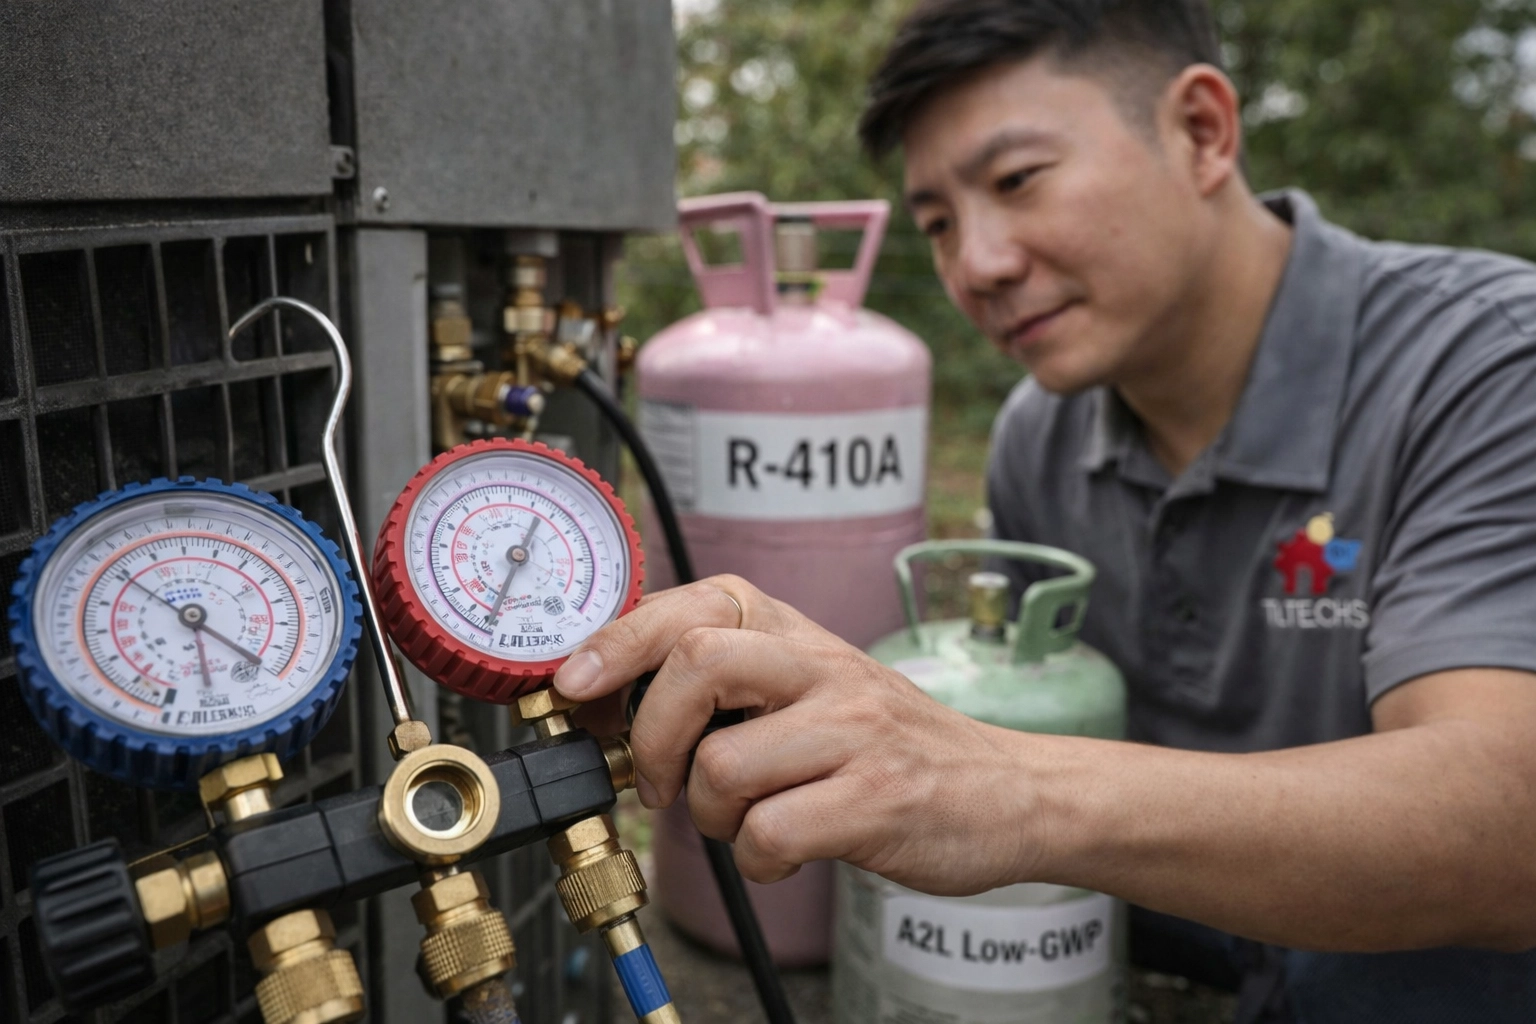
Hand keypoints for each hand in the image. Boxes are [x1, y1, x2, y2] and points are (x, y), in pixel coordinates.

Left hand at [552, 575, 1044, 895]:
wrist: (1005, 789)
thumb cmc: (886, 743)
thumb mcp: (812, 685)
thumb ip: (729, 679)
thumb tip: (610, 696)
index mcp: (799, 633)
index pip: (692, 606)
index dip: (616, 642)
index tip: (573, 685)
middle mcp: (826, 668)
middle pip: (697, 662)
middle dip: (648, 735)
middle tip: (653, 778)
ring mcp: (854, 732)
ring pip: (721, 765)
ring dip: (707, 814)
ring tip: (744, 819)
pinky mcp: (875, 801)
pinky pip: (768, 834)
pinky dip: (756, 860)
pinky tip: (784, 851)